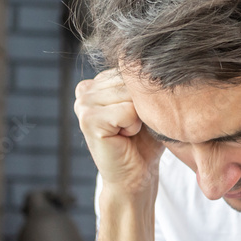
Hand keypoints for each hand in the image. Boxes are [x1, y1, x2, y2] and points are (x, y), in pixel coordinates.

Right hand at [74, 68, 164, 193]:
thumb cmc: (145, 142)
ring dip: (139, 116)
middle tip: (133, 127)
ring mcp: (83, 104)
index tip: (137, 116)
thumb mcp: (147, 105)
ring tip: (128, 132)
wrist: (136, 177)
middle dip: (142, 105)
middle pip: (131, 81)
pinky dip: (134, 126)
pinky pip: (128, 111)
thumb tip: (156, 64)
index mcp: (97, 83)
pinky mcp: (88, 119)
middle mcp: (85, 89)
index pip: (131, 70)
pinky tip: (125, 137)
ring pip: (131, 94)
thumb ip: (145, 84)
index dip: (144, 95)